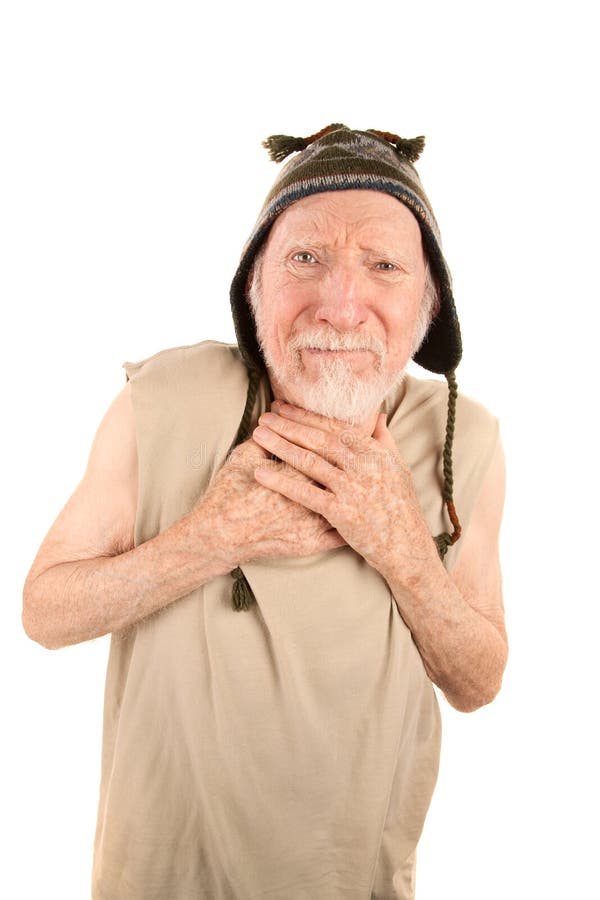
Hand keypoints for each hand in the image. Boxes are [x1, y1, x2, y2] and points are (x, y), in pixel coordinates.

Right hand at [192, 436, 345, 567]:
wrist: (219, 535)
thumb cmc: (228, 494)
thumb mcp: (244, 457)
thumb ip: (267, 439)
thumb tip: (278, 423)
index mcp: (298, 471)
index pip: (327, 450)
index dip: (336, 439)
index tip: (346, 430)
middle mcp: (312, 496)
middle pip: (342, 476)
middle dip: (354, 465)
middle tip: (360, 457)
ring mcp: (314, 522)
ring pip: (347, 505)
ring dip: (357, 493)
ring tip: (364, 482)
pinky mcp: (311, 543)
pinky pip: (341, 535)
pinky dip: (352, 525)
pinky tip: (360, 515)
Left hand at [251, 402, 438, 575]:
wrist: (406, 547)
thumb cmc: (402, 509)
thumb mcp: (399, 469)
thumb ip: (385, 441)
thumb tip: (378, 415)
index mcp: (375, 452)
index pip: (335, 428)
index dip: (307, 416)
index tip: (284, 406)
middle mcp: (363, 466)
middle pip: (318, 440)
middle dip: (288, 425)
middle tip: (264, 415)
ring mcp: (352, 488)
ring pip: (309, 461)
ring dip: (280, 446)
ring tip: (258, 435)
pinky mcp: (341, 511)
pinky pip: (305, 493)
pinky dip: (281, 482)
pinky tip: (260, 474)